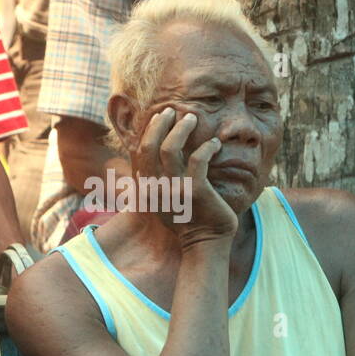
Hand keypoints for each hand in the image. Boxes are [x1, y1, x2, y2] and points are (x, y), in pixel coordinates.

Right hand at [132, 107, 237, 244]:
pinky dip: (208, 147)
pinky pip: (199, 160)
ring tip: (193, 118)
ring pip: (172, 148)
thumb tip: (149, 159)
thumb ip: (155, 182)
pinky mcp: (196, 191)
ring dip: (182, 129)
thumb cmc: (188, 221)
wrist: (205, 244)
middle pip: (150, 145)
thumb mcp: (163, 202)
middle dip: (161, 123)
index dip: (148, 130)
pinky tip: (215, 143)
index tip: (159, 116)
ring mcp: (175, 189)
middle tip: (174, 111)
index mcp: (146, 188)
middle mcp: (156, 187)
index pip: (139, 151)